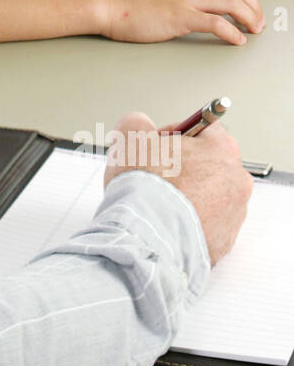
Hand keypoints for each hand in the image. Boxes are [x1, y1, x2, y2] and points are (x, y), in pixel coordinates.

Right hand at [94, 0, 264, 45]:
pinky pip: (218, 23)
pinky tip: (236, 40)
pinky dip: (232, 33)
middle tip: (258, 22)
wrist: (105, 4)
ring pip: (233, 3)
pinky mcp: (181, 16)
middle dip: (254, 6)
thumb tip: (191, 4)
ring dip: (250, 19)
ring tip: (253, 31)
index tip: (249, 7)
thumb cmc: (124, 0)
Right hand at [103, 112, 251, 264]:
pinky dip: (186, 222)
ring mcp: (232, 215)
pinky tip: (164, 222)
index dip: (173, 134)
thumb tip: (139, 126)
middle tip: (153, 174)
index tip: (155, 144)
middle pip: (207, 164)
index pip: (202, 128)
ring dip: (185, 196)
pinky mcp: (222, 242)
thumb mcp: (130, 137)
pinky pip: (204, 225)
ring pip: (207, 197)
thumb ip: (137, 123)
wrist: (148, 239)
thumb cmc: (145, 189)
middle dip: (180, 167)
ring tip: (156, 202)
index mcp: (221, 149)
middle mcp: (236, 181)